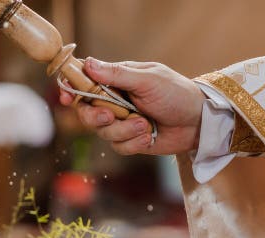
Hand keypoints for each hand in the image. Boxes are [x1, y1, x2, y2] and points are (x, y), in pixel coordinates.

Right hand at [59, 58, 205, 155]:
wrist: (198, 122)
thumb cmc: (176, 93)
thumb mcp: (148, 80)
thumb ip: (117, 75)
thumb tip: (89, 64)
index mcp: (117, 81)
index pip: (85, 83)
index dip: (71, 89)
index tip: (65, 97)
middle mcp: (115, 101)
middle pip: (86, 112)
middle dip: (95, 116)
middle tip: (109, 115)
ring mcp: (121, 122)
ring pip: (102, 132)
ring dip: (123, 131)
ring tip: (145, 125)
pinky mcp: (129, 141)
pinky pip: (118, 147)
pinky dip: (133, 143)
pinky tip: (148, 135)